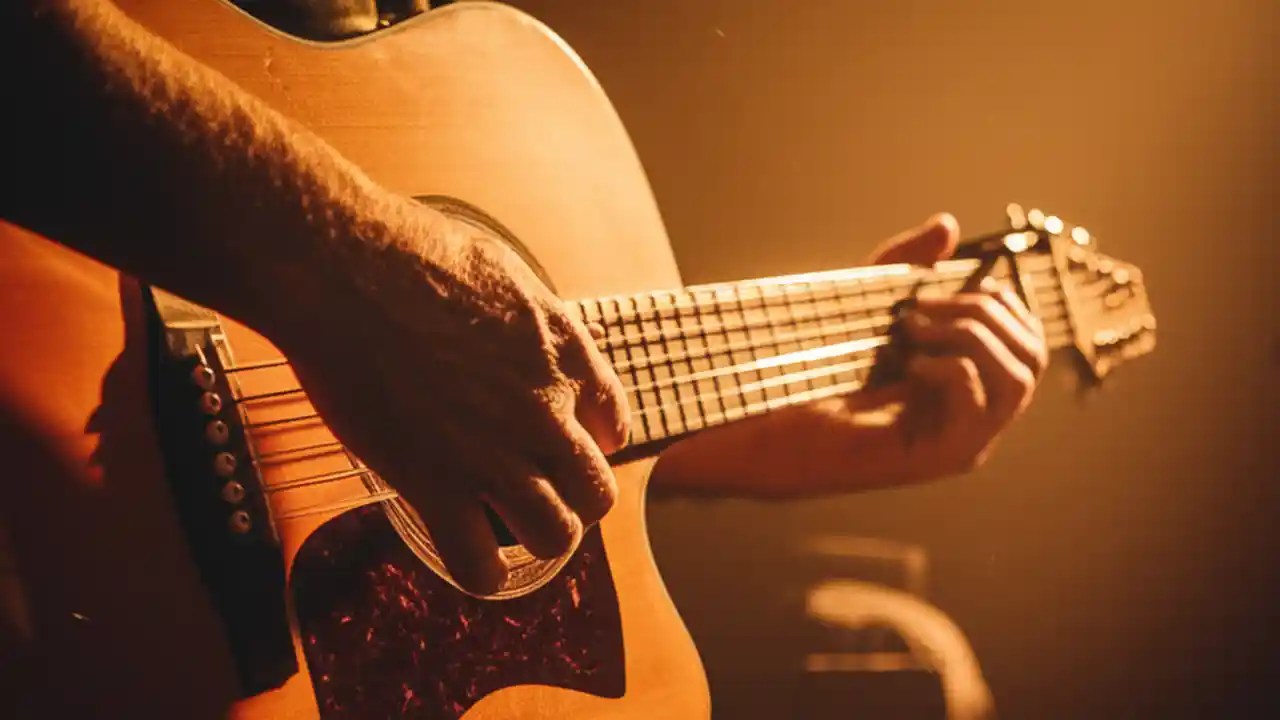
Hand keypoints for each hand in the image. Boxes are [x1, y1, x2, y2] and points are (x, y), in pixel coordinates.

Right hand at [280, 202, 629, 594]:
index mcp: (564, 355)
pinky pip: (479, 564)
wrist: (346, 269)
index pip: (615, 420)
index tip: (570, 439)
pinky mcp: (437, 485)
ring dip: (540, 538)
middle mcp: (543, 413)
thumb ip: (532, 317)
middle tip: (545, 492)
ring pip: (555, 536)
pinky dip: (481, 573)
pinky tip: (471, 558)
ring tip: (513, 529)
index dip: (595, 438)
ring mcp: (494, 455)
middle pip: (597, 492)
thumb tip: (534, 333)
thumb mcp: (504, 271)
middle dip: (579, 500)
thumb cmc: (413, 254)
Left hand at [847, 212, 1048, 480]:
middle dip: (983, 313)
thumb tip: (948, 224)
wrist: (780, 425)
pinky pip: (978, 405)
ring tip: (913, 329)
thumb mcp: (873, 304)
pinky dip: (947, 369)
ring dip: (969, 337)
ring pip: (1017, 380)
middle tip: (921, 305)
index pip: (1029, 338)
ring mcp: (967, 440)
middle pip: (1032, 354)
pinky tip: (907, 364)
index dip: (1001, 302)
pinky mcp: (943, 457)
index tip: (942, 288)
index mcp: (975, 382)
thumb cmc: (823, 370)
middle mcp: (980, 415)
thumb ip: (910, 264)